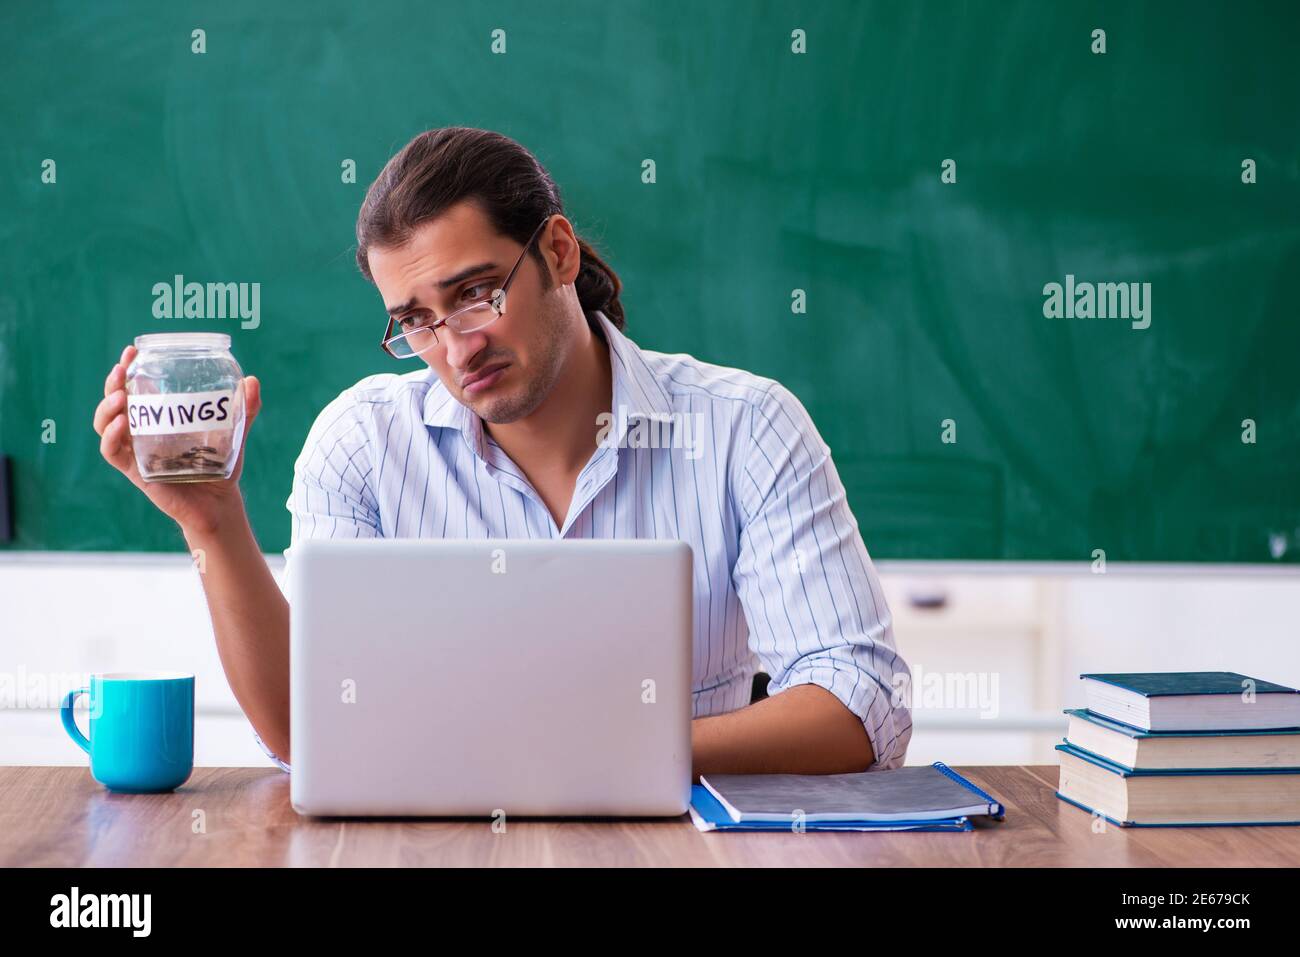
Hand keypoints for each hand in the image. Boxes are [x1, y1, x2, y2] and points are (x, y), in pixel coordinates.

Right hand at [92, 344, 261, 537]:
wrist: (219, 503)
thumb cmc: (220, 466)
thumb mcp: (233, 433)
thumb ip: (244, 409)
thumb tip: (252, 380)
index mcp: (158, 418)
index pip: (134, 388)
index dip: (128, 369)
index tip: (132, 351)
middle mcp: (141, 433)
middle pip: (114, 402)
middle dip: (113, 383)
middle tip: (121, 369)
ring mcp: (135, 451)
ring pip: (105, 425)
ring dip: (107, 407)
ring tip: (120, 396)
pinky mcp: (135, 471)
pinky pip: (112, 452)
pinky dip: (111, 437)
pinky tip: (120, 424)